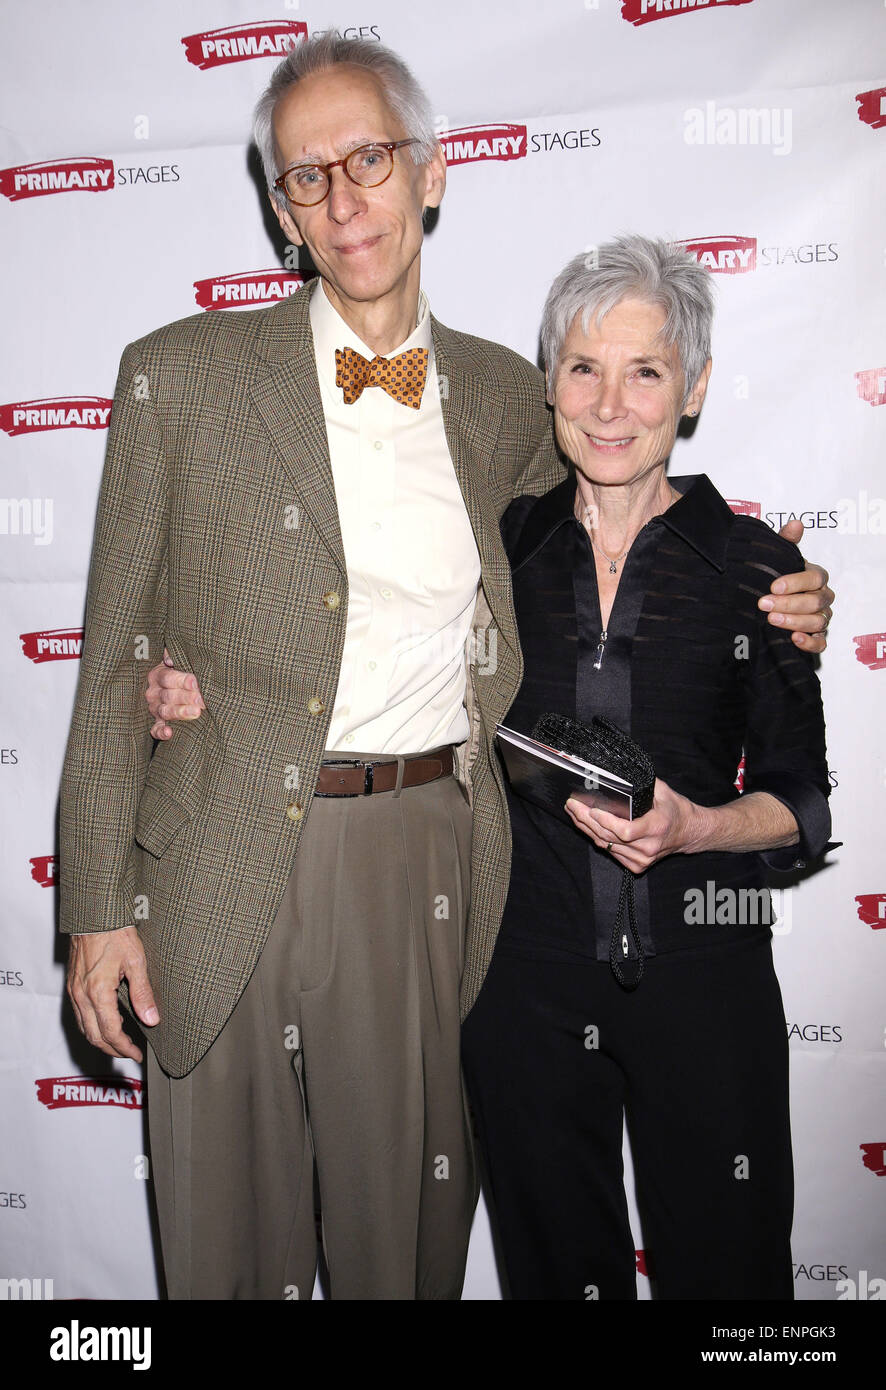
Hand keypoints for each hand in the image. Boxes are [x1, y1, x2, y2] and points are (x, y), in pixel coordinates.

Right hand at [67, 926, 158, 1062]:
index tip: (136, 1054)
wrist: (94, 915)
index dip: (124, 1048)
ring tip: (121, 1042)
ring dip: (101, 1040)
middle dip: (112, 1049)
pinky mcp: (72, 985)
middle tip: (129, 1053)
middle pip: (94, 1036)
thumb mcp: (137, 962)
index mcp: (98, 992)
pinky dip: (93, 1025)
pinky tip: (108, 1021)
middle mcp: (81, 995)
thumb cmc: (116, 933)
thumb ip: (143, 993)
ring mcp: (74, 991)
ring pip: (84, 1028)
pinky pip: (80, 1015)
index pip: (110, 1032)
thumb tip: (152, 1019)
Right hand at [146, 647, 203, 738]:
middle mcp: (153, 693)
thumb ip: (173, 655)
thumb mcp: (176, 659)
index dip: (181, 680)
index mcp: (157, 675)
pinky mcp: (157, 722)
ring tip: (196, 713)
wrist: (171, 686)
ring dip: (180, 712)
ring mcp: (154, 708)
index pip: (168, 678)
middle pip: (168, 696)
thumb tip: (170, 658)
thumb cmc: (179, 669)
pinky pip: (156, 730)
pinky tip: (169, 733)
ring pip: (165, 712)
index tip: (195, 682)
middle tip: (201, 700)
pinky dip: (161, 732)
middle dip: (186, 697)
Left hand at [565, 777, 696, 873]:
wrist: (689, 832)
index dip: (605, 822)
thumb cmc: (676, 810)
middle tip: (571, 805)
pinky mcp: (637, 866)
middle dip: (586, 820)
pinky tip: (587, 826)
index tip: (591, 809)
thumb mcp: (664, 791)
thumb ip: (642, 784)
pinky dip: (597, 839)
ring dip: (587, 829)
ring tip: (574, 813)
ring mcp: (642, 859)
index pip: (625, 831)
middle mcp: (648, 847)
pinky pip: (611, 853)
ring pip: (606, 846)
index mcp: (656, 827)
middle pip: (609, 837)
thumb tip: (619, 775)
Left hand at [759, 519, 833, 652]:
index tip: (773, 586)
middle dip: (789, 603)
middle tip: (764, 604)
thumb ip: (785, 542)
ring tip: (772, 620)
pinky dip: (810, 642)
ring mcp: (821, 617)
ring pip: (818, 621)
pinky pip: (821, 642)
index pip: (815, 578)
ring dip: (795, 622)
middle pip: (816, 601)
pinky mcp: (816, 636)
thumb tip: (795, 523)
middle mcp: (823, 597)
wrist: (764, 603)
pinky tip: (794, 639)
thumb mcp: (776, 559)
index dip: (795, 582)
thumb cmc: (774, 578)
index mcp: (816, 577)